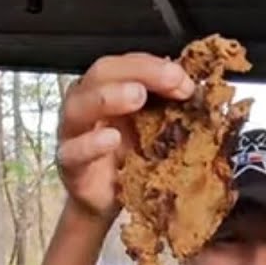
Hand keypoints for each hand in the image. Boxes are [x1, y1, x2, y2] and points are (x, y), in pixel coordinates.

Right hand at [57, 54, 196, 222]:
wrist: (109, 201)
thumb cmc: (129, 159)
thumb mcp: (154, 128)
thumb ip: (168, 106)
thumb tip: (195, 87)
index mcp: (109, 88)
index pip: (128, 63)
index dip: (156, 66)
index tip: (185, 80)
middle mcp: (87, 103)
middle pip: (103, 73)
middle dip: (139, 71)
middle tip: (171, 79)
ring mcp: (73, 132)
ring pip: (80, 105)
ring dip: (109, 96)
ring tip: (138, 96)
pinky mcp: (69, 164)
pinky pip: (73, 151)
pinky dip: (91, 144)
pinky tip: (111, 138)